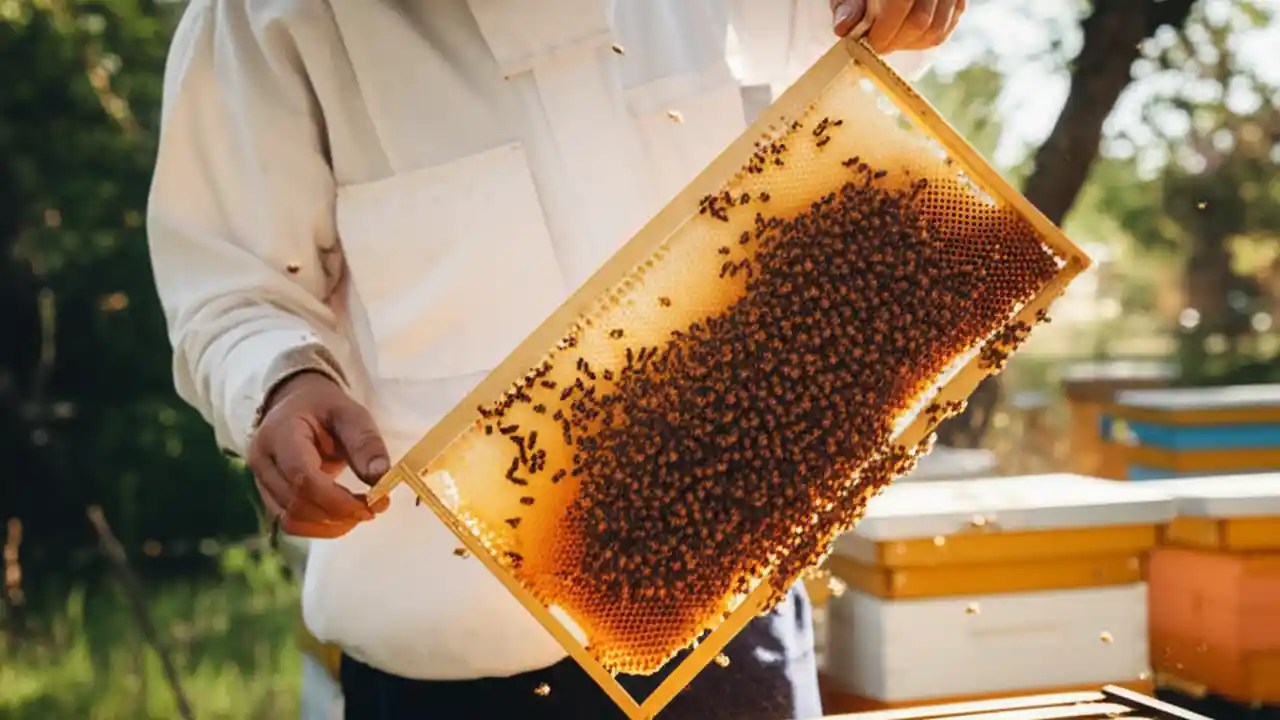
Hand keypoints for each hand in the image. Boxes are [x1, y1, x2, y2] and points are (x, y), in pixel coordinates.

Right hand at [249, 371, 390, 537]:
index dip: (338, 499)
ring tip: (360, 512)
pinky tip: (343, 517)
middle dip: (340, 513)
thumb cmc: (324, 409)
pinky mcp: (267, 496)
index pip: (302, 477)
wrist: (296, 406)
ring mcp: (260, 481)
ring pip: (292, 519)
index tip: (375, 503)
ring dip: (331, 525)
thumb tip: (381, 477)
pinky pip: (290, 522)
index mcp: (280, 434)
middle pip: (297, 503)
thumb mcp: (350, 414)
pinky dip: (320, 526)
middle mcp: (262, 461)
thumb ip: (366, 443)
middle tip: (374, 508)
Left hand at [832, 0, 965, 52]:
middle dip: (894, 41)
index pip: (901, 2)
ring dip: (908, 44)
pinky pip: (944, 30)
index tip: (868, 44)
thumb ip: (847, 5)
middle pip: (920, 21)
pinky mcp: (957, 1)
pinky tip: (903, 36)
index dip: (884, 30)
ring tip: (888, 39)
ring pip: (935, 29)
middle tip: (875, 45)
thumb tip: (843, 28)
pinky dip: (922, 41)